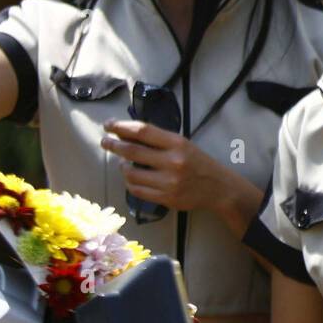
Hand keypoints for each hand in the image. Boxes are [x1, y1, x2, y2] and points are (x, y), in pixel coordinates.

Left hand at [101, 119, 231, 214]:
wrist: (218, 188)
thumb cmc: (199, 162)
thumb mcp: (184, 145)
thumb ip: (159, 141)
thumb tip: (127, 136)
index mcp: (177, 143)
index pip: (143, 131)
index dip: (122, 127)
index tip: (109, 124)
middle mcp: (172, 161)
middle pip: (132, 151)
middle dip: (114, 145)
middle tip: (105, 141)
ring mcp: (168, 182)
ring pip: (131, 174)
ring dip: (122, 167)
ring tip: (123, 163)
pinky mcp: (165, 198)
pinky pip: (137, 191)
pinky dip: (129, 183)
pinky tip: (131, 177)